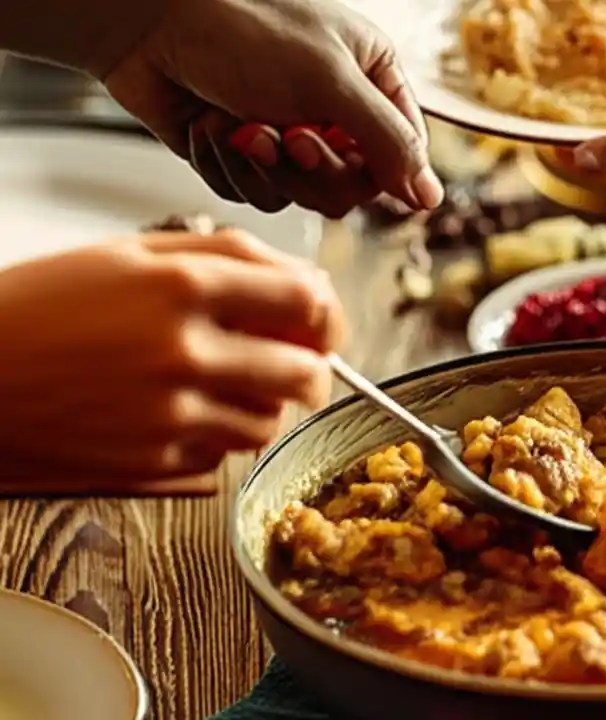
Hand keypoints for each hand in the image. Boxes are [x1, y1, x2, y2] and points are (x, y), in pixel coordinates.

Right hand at [0, 230, 345, 481]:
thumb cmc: (32, 309)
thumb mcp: (124, 254)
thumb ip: (223, 257)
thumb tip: (304, 281)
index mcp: (182, 286)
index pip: (306, 301)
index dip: (327, 314)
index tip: (323, 321)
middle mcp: (184, 352)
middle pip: (305, 373)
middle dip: (310, 368)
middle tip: (295, 362)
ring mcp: (170, 415)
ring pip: (269, 424)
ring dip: (262, 407)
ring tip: (220, 385)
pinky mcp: (153, 464)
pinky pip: (222, 458)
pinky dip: (216, 439)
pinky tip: (178, 415)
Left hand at [102, 0, 442, 217]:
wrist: (146, 22)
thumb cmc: (244, 30)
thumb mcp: (332, 83)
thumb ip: (389, 142)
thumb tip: (430, 198)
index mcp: (372, 79)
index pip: (401, 154)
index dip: (375, 170)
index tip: (342, 154)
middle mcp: (334, 110)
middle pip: (349, 188)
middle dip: (307, 168)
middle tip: (282, 135)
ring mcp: (286, 134)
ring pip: (299, 197)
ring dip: (260, 166)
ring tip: (235, 123)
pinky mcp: (242, 155)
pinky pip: (252, 193)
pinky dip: (226, 165)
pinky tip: (208, 126)